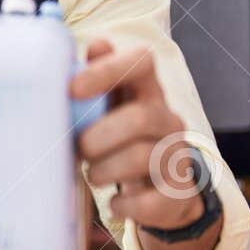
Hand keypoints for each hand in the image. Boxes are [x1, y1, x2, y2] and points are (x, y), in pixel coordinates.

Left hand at [70, 39, 205, 230]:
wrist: (160, 192)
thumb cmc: (119, 140)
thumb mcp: (107, 108)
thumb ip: (95, 79)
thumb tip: (94, 44)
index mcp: (146, 91)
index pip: (141, 62)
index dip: (107, 70)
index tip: (72, 89)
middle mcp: (168, 119)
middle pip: (142, 117)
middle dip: (100, 136)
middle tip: (79, 148)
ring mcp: (177, 156)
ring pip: (144, 157)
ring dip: (105, 169)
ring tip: (92, 175)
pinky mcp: (177, 195)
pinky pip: (151, 201)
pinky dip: (124, 205)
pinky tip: (114, 202)